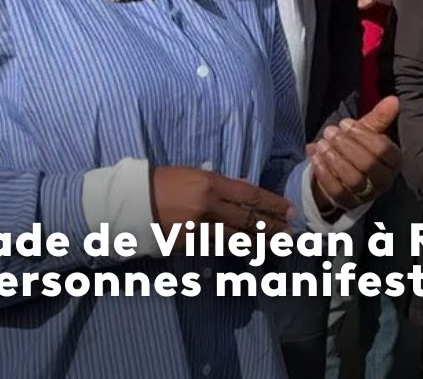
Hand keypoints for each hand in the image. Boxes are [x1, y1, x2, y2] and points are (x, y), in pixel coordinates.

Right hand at [151, 166, 293, 234]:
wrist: (133, 202)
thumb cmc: (165, 182)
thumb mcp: (196, 174)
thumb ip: (224, 183)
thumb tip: (249, 188)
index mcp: (210, 184)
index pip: (250, 195)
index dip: (272, 204)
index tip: (288, 210)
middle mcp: (208, 206)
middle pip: (247, 219)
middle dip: (271, 226)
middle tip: (289, 231)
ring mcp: (198, 228)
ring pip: (236, 238)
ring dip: (259, 241)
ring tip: (276, 243)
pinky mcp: (189, 244)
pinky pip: (218, 247)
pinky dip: (236, 248)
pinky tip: (250, 248)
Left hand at [310, 96, 401, 213]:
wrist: (338, 170)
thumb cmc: (356, 147)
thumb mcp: (366, 130)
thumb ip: (379, 117)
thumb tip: (393, 100)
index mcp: (393, 161)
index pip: (384, 150)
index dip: (363, 136)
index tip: (345, 123)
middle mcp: (384, 181)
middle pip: (369, 166)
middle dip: (347, 146)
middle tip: (330, 132)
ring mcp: (366, 195)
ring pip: (353, 180)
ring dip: (335, 159)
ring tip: (322, 143)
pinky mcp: (348, 204)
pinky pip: (337, 192)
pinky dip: (324, 173)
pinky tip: (315, 158)